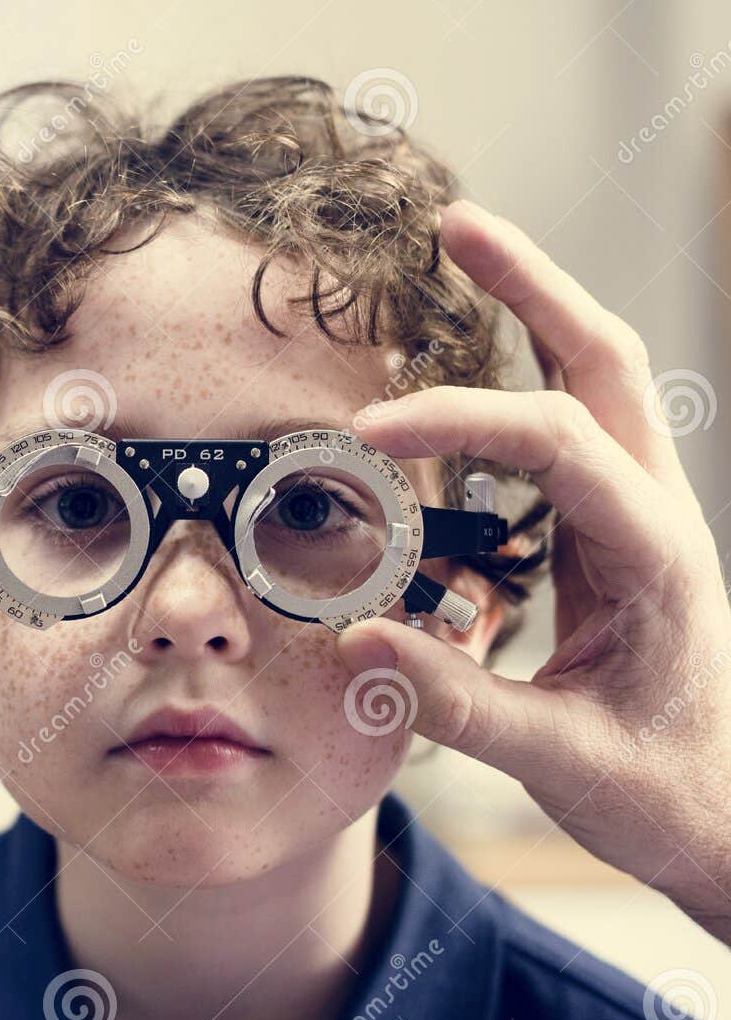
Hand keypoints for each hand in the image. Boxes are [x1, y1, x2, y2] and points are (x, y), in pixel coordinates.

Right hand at [336, 199, 730, 943]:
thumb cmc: (666, 793)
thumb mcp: (560, 761)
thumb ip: (456, 701)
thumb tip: (353, 639)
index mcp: (659, 560)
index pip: (558, 448)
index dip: (459, 424)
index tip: (365, 435)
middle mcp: (658, 518)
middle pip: (605, 360)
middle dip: (533, 284)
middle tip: (455, 226)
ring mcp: (640, 518)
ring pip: (597, 379)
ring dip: (533, 310)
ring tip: (460, 254)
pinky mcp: (613, 535)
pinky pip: (570, 431)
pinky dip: (519, 379)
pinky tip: (460, 383)